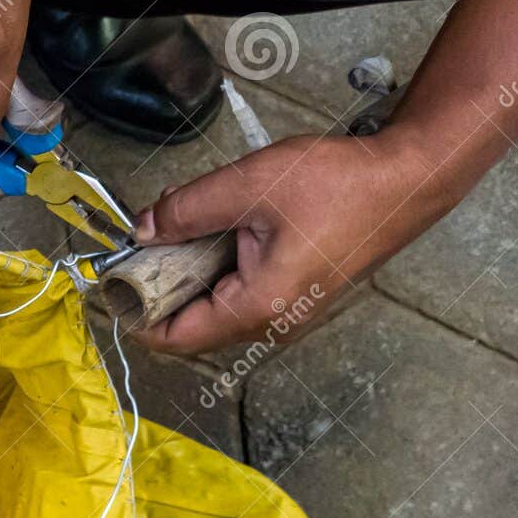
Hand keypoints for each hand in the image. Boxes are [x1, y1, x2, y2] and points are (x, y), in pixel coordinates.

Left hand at [134, 128, 460, 353]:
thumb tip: (141, 229)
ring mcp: (286, 316)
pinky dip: (216, 272)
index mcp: (257, 309)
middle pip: (191, 328)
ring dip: (188, 279)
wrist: (408, 180)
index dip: (135, 316)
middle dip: (159, 292)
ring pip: (215, 311)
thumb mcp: (249, 186)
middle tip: (141, 248)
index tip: (110, 286)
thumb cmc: (338, 184)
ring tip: (177, 234)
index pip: (174, 338)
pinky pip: (239, 295)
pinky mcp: (295, 297)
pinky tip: (214, 234)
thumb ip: (187, 209)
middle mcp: (271, 325)